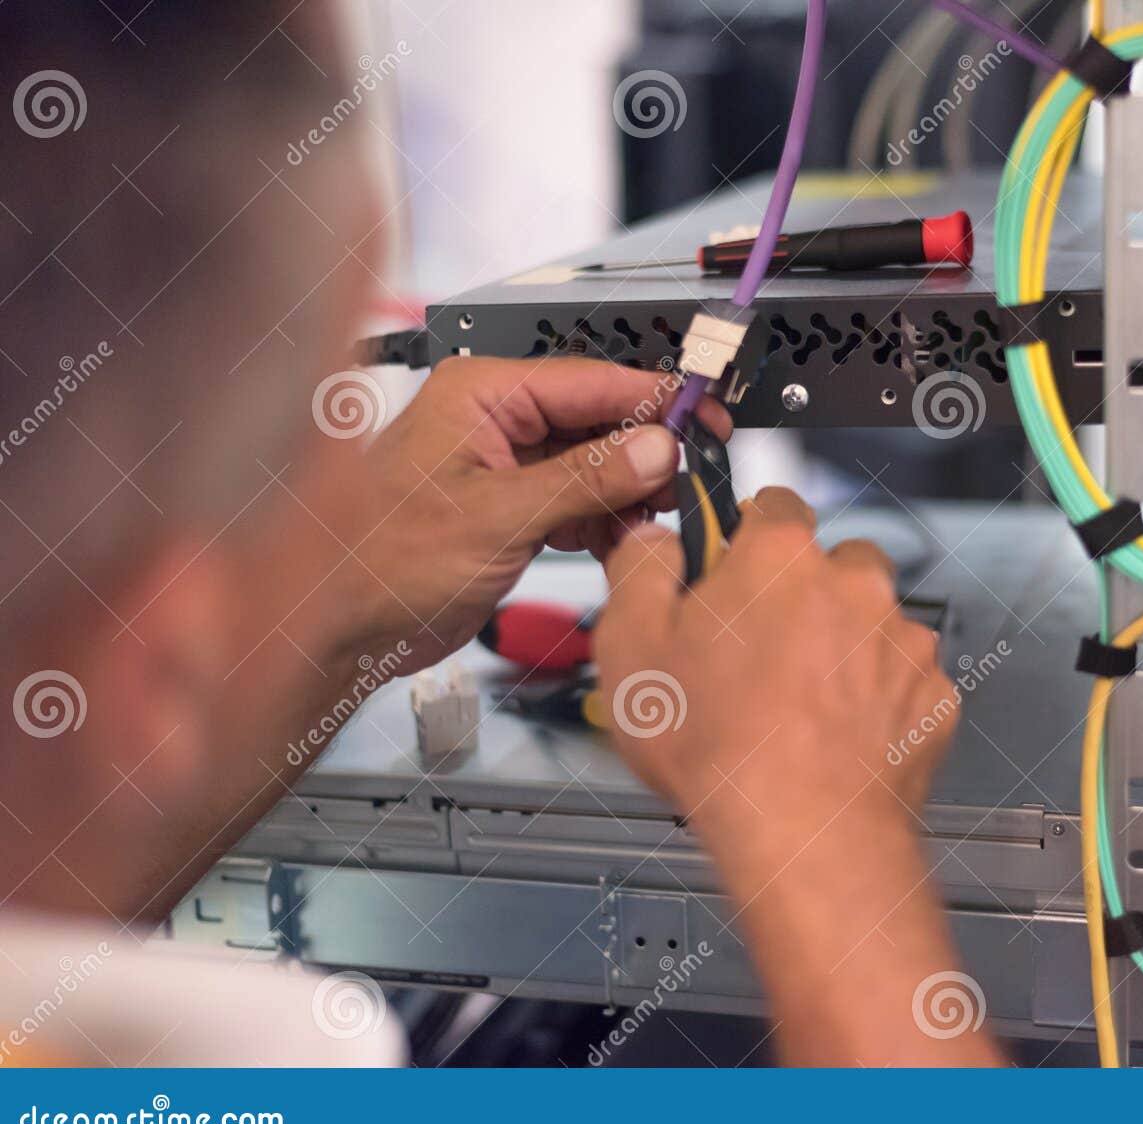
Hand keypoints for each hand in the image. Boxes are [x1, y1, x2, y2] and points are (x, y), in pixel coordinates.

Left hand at [329, 355, 729, 672]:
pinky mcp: (512, 509)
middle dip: (646, 453)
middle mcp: (496, 420)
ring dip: (629, 494)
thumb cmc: (377, 561)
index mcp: (482, 394)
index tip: (706, 415)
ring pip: (597, 463)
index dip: (656, 398)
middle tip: (690, 479)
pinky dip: (605, 522)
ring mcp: (506, 466)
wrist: (340, 628)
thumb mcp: (497, 518)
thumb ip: (585, 479)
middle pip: (600, 419)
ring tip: (652, 521)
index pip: (591, 380)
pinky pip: (580, 501)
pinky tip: (618, 542)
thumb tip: (654, 447)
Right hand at [593, 487, 999, 1065]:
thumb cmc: (720, 747)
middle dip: (804, 595)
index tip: (731, 569)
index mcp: (781, 557)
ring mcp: (902, 642)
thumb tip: (653, 540)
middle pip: (833, 563)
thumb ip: (640, 570)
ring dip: (844, 649)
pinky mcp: (933, 699)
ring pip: (873, 624)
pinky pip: (904, 683)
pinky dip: (877, 702)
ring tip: (796, 708)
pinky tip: (836, 739)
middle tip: (760, 653)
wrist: (804, 836)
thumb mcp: (630, 646)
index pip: (774, 502)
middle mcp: (855, 585)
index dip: (747, 535)